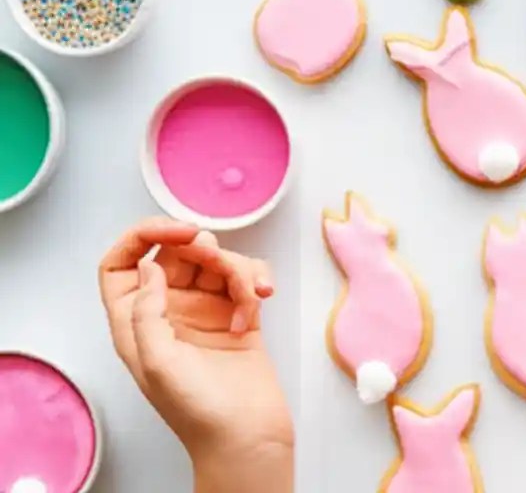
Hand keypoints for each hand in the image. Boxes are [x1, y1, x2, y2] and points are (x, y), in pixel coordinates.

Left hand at [99, 219, 293, 492]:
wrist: (248, 437)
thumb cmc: (198, 411)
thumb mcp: (156, 362)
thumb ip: (145, 310)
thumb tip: (150, 267)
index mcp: (137, 323)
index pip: (123, 264)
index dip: (144, 237)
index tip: (177, 232)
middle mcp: (169, 313)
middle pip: (178, 256)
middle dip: (203, 250)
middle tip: (219, 261)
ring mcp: (207, 314)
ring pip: (218, 264)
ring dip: (238, 269)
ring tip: (251, 296)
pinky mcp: (241, 317)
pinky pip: (247, 280)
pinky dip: (256, 283)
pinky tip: (258, 307)